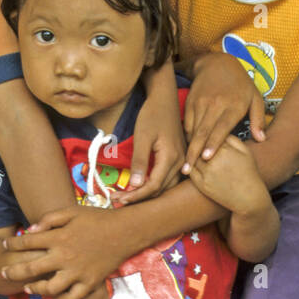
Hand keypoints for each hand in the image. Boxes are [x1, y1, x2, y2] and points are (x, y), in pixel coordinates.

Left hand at [0, 206, 125, 298]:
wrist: (125, 231)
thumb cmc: (97, 218)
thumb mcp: (72, 211)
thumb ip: (50, 219)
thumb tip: (31, 230)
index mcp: (59, 237)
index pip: (28, 242)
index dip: (13, 243)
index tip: (5, 244)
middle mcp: (65, 256)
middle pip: (31, 268)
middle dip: (13, 271)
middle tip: (3, 273)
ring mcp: (77, 272)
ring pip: (49, 288)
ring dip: (35, 288)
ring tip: (27, 287)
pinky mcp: (89, 282)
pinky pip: (71, 297)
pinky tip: (53, 295)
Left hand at [118, 82, 184, 205]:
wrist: (164, 99)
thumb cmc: (152, 114)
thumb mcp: (142, 136)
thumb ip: (139, 161)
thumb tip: (135, 186)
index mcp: (171, 157)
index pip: (153, 186)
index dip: (135, 195)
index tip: (118, 199)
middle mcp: (180, 162)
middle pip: (159, 189)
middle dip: (138, 197)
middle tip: (117, 199)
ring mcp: (181, 160)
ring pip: (164, 186)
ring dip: (146, 193)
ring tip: (126, 196)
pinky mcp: (178, 158)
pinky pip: (167, 178)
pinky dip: (153, 185)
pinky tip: (140, 186)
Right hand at [183, 53, 266, 172]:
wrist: (217, 63)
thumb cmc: (240, 84)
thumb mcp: (255, 98)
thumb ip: (258, 119)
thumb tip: (261, 139)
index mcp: (232, 105)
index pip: (221, 127)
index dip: (213, 143)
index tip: (207, 158)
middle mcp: (215, 104)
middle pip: (202, 131)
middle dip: (194, 152)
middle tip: (188, 170)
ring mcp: (201, 103)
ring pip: (192, 129)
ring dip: (189, 148)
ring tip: (186, 166)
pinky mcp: (191, 102)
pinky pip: (187, 123)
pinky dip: (187, 137)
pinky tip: (187, 150)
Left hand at [184, 135, 270, 216]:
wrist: (249, 197)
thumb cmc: (248, 172)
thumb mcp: (245, 150)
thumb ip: (230, 138)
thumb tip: (216, 129)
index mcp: (225, 149)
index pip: (208, 134)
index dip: (204, 131)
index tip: (202, 127)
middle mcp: (214, 161)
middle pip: (198, 145)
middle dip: (195, 140)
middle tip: (191, 135)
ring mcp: (207, 173)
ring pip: (192, 157)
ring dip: (191, 152)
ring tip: (191, 147)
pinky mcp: (202, 185)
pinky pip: (190, 170)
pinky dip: (189, 165)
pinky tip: (191, 161)